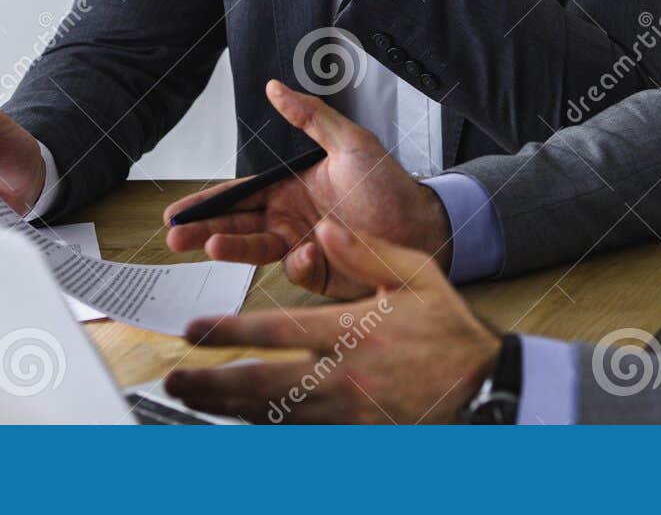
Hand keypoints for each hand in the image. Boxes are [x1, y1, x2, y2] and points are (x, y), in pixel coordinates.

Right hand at [163, 79, 451, 297]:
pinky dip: (297, 264)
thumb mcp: (350, 142)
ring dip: (231, 248)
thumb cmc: (390, 184)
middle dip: (204, 230)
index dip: (209, 202)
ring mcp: (302, 247)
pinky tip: (308, 252)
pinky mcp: (320, 274)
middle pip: (236, 225)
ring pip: (255, 250)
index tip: (178, 211)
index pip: (240, 193)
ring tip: (210, 245)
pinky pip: (296, 271)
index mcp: (291, 186)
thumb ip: (310, 117)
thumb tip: (275, 87)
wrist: (424, 226)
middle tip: (176, 236)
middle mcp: (290, 218)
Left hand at [165, 219, 500, 422]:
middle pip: (259, 384)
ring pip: (270, 415)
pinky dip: (262, 428)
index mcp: (352, 331)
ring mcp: (345, 412)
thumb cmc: (449, 332)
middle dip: (210, 382)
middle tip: (175, 377)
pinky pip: (295, 435)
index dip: (230, 331)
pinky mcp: (352, 435)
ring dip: (226, 407)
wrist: (485, 389)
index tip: (197, 329)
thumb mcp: (414, 274)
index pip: (275, 331)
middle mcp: (341, 376)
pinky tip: (240, 422)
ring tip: (192, 399)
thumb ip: (364, 250)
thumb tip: (323, 225)